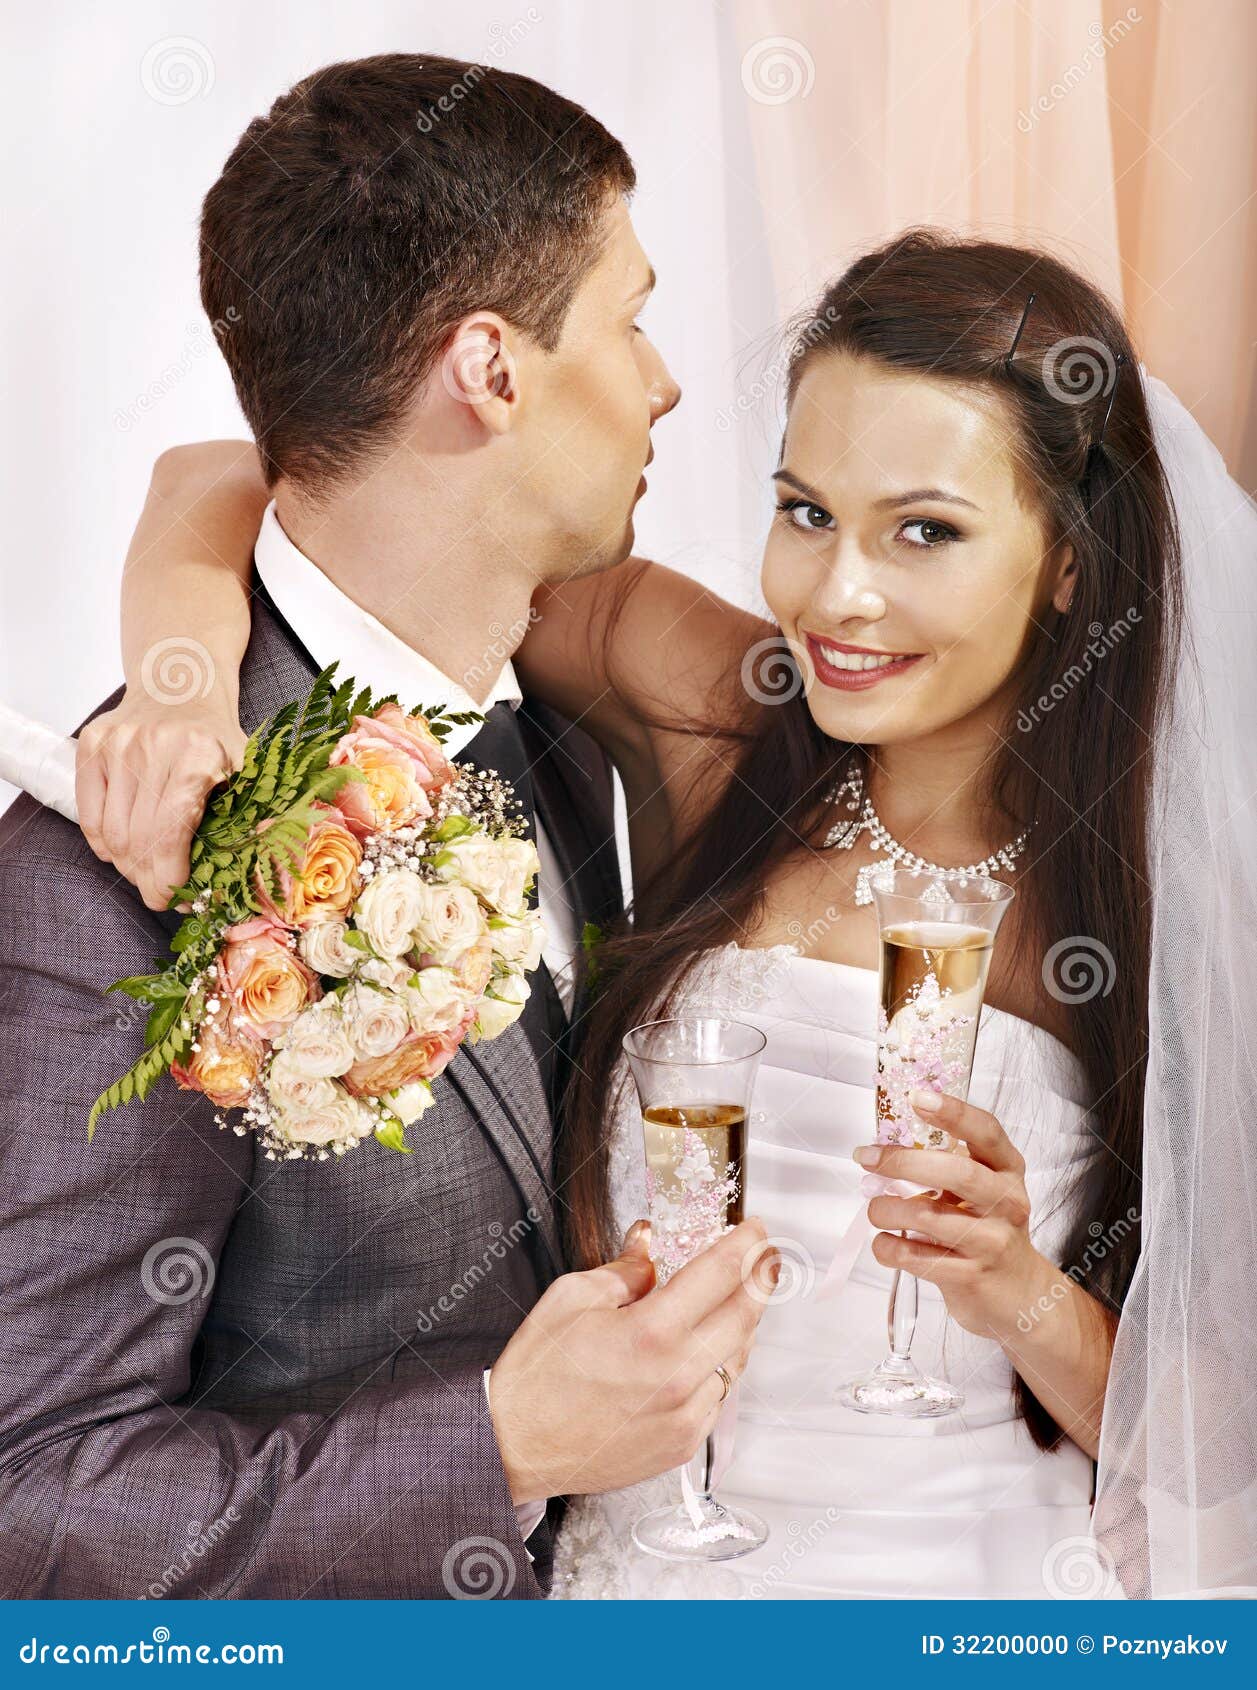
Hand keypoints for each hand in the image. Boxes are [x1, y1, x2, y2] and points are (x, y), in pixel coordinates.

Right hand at [76, 692, 245, 910]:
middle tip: (163, 896)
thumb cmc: (215, 736)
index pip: (172, 832)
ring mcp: (117, 744)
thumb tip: (268, 870)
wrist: (179, 685)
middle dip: (150, 881)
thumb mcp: (248, 768)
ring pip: (111, 833)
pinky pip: (88, 814)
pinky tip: (122, 852)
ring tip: (147, 874)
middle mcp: (152, 746)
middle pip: (139, 839)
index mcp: (196, 754)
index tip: (179, 900)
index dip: (171, 876)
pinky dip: (103, 844)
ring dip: (128, 866)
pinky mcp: (91, 745)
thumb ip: (259, 814)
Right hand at [487, 1217, 777, 1504]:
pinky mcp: (681, 1444)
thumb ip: (624, 1269)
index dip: (744, 1245)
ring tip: (741, 1298)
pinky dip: (721, 1367)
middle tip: (765, 1257)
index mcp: (651, 1332)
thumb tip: (649, 1243)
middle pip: (744, 1316)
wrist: (514, 1446)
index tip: (755, 1229)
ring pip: (737, 1359)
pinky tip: (709, 1349)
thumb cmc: (536, 1375)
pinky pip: (719, 1396)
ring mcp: (685, 1416)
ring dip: (745, 1323)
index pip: (718, 1275)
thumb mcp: (572, 1298)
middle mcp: (678, 1377)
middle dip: (760, 1279)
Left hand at [856, 1088, 1052, 1338]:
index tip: (916, 1097)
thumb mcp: (982, 1190)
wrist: (1019, 1294)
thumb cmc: (988, 1229)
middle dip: (904, 1162)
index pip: (986, 1132)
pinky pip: (917, 1257)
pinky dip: (888, 1248)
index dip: (953, 1112)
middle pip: (959, 1173)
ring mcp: (993, 1242)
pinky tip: (884, 1243)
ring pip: (930, 1217)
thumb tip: (883, 1146)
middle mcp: (1007, 1202)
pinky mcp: (972, 1277)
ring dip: (887, 1210)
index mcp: (1007, 1170)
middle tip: (867, 1158)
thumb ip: (947, 1165)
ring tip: (875, 1209)